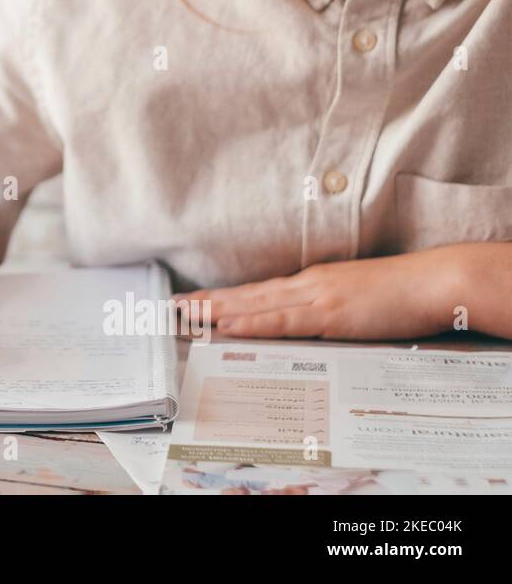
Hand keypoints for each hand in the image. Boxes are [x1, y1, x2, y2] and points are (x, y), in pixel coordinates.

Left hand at [176, 248, 470, 340]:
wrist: (434, 281)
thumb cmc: (403, 293)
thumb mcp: (356, 300)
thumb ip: (329, 310)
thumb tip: (308, 324)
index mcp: (311, 282)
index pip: (258, 293)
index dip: (225, 298)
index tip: (195, 302)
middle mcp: (306, 285)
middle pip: (247, 296)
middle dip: (208, 302)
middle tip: (172, 307)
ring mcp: (316, 296)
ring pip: (256, 305)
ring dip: (218, 311)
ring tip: (186, 315)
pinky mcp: (330, 312)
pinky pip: (283, 320)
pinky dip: (253, 323)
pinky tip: (230, 326)